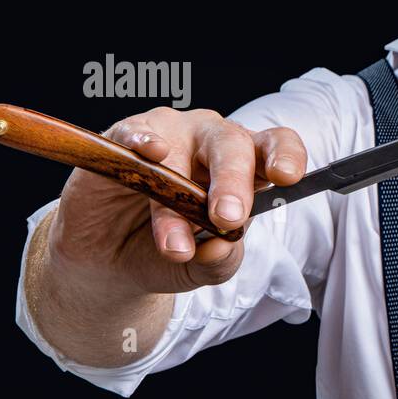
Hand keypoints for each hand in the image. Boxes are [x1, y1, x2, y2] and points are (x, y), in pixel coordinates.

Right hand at [46, 107, 306, 297]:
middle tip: (228, 218)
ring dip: (178, 193)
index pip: (275, 146)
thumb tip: (219, 247)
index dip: (285, 155)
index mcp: (245, 166)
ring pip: (181, 148)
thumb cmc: (169, 252)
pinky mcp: (124, 137)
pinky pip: (135, 131)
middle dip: (232, 182)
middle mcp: (211, 142)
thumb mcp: (202, 266)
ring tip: (175, 241)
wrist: (110, 263)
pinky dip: (142, 140)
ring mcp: (169, 133)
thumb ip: (219, 261)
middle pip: (232, 146)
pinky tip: (152, 152)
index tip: (287, 177)